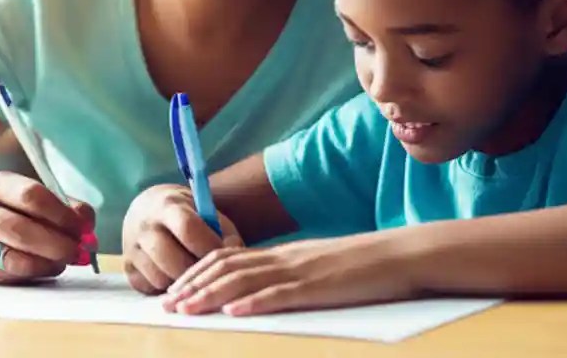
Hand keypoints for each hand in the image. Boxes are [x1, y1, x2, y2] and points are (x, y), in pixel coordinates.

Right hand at [0, 171, 94, 284]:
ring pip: (14, 258)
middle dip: (56, 244)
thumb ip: (68, 208)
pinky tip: (45, 268)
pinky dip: (35, 274)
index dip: (61, 214)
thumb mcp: (39, 200)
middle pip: (20, 229)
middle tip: (79, 252)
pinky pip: (10, 276)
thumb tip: (87, 226)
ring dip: (47, 263)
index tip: (83, 229)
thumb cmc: (17, 211)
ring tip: (64, 261)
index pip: (31, 196)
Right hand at [122, 184, 242, 294]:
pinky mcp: (127, 269)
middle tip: (210, 271)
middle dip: (198, 271)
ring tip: (191, 272)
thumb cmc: (185, 212)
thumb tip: (236, 252)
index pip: (188, 229)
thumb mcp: (205, 210)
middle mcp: (145, 226)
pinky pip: (150, 288)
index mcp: (167, 205)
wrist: (146, 207)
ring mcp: (131, 248)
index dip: (210, 246)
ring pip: (161, 279)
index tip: (225, 255)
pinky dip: (166, 288)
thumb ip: (223, 230)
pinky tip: (174, 275)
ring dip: (181, 283)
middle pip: (174, 260)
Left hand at [161, 233, 418, 315]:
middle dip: (193, 286)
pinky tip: (235, 313)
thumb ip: (288, 274)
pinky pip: (281, 295)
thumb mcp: (317, 266)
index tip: (175, 291)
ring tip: (186, 309)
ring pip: (245, 281)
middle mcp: (284, 258)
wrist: (400, 255)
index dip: (197, 274)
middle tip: (167, 304)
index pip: (228, 259)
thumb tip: (259, 290)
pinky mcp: (319, 288)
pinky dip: (255, 303)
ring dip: (211, 295)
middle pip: (227, 268)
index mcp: (283, 254)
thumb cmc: (362, 267)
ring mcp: (300, 272)